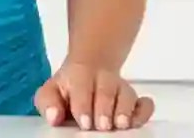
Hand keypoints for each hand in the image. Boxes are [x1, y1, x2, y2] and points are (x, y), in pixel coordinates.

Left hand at [34, 62, 153, 131]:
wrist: (90, 68)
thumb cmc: (69, 88)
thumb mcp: (51, 92)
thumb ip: (48, 103)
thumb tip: (53, 117)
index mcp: (79, 75)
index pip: (81, 87)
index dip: (83, 104)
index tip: (83, 121)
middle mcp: (103, 80)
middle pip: (106, 90)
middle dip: (105, 108)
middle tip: (102, 125)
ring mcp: (122, 89)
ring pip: (127, 95)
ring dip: (125, 110)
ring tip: (121, 124)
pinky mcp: (135, 100)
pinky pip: (145, 104)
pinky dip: (144, 112)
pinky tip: (137, 121)